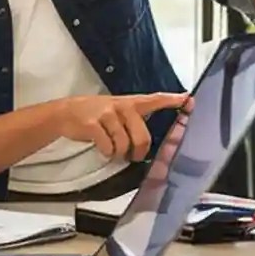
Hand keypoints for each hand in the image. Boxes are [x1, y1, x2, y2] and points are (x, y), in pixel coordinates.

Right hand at [56, 93, 190, 160]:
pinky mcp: (93, 124)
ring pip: (124, 145)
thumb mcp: (117, 110)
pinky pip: (108, 147)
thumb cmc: (96, 114)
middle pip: (142, 137)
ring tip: (112, 150)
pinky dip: (106, 153)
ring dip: (118, 154)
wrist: (66, 112)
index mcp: (131, 103)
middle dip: (138, 152)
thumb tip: (150, 140)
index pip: (155, 100)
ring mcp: (107, 114)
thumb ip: (135, 119)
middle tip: (132, 156)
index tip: (188, 99)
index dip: (172, 100)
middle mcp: (122, 107)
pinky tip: (102, 148)